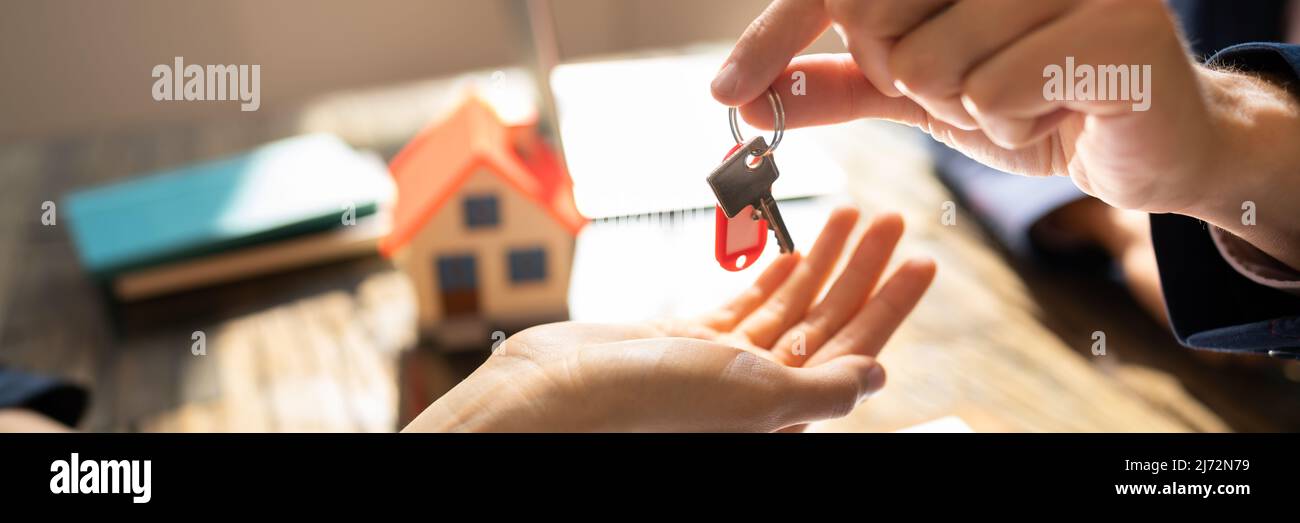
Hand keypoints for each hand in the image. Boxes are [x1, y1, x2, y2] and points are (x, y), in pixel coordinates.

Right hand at [403, 208, 935, 431]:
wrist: (557, 398)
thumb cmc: (651, 408)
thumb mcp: (756, 398)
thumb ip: (822, 386)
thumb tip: (877, 374)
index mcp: (782, 408)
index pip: (854, 351)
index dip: (889, 305)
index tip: (920, 260)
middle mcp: (755, 389)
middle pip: (825, 321)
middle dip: (859, 270)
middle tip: (889, 221)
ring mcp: (718, 365)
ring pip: (785, 307)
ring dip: (819, 262)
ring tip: (849, 216)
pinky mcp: (682, 342)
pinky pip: (739, 306)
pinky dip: (767, 279)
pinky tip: (791, 252)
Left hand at [712, 0, 1299, 266]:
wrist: (1142, 143)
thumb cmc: (1030, 101)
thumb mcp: (919, 92)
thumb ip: (839, 83)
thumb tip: (744, 95)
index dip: (775, 33)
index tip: (725, 90)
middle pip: (870, 12)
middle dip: (898, 73)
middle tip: (963, 84)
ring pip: (927, 60)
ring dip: (961, 104)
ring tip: (1020, 94)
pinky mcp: (1111, 23)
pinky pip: (989, 91)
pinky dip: (1005, 121)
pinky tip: (1055, 107)